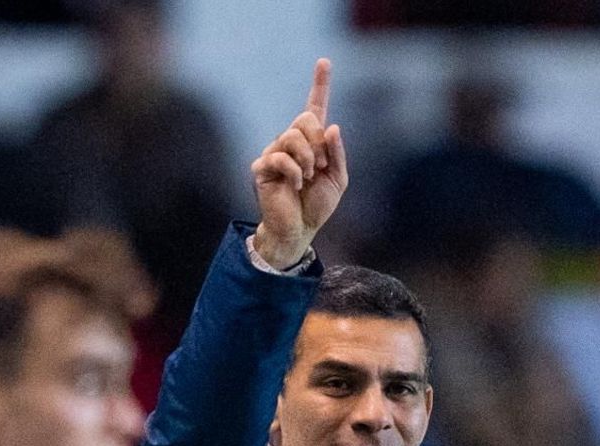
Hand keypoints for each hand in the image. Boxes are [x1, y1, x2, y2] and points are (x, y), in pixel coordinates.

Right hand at [249, 59, 347, 272]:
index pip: (315, 107)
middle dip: (318, 143)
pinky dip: (293, 172)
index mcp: (311, 142)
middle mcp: (291, 142)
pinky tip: (294, 185)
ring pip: (291, 136)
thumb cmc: (317, 205)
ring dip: (306, 159)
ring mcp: (274, 152)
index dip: (320, 84)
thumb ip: (337, 154)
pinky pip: (279, 157)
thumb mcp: (338, 179)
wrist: (299, 229)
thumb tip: (332, 127)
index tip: (324, 62)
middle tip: (318, 167)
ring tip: (306, 177)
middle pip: (304, 120)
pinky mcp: (261, 167)